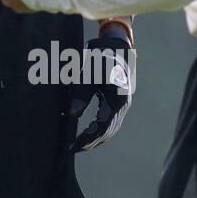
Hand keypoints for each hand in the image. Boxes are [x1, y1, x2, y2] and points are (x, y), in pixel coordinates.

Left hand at [69, 35, 134, 153]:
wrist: (112, 49)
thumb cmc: (99, 61)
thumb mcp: (88, 77)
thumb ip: (81, 96)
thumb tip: (73, 115)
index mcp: (118, 100)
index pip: (103, 127)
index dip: (89, 138)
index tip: (75, 145)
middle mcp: (123, 106)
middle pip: (108, 131)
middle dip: (92, 141)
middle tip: (74, 148)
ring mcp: (122, 106)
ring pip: (111, 128)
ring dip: (96, 138)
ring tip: (80, 145)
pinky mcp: (118, 104)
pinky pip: (110, 122)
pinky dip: (100, 130)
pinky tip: (88, 134)